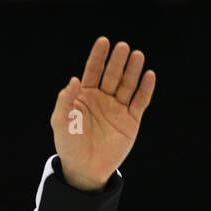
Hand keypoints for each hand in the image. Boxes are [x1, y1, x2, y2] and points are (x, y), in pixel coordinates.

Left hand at [50, 37, 154, 190]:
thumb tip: (73, 79)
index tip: (104, 41)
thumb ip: (65, 101)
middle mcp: (103, 99)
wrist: (84, 169)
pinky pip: (140, 101)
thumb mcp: (61, 122)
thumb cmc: (69, 145)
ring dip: (132, 70)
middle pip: (112, 75)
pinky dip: (145, 89)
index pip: (93, 71)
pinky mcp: (131, 120)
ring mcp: (118, 109)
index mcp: (85, 96)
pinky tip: (149, 75)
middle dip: (117, 61)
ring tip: (137, 55)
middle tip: (123, 47)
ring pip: (127, 85)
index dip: (98, 57)